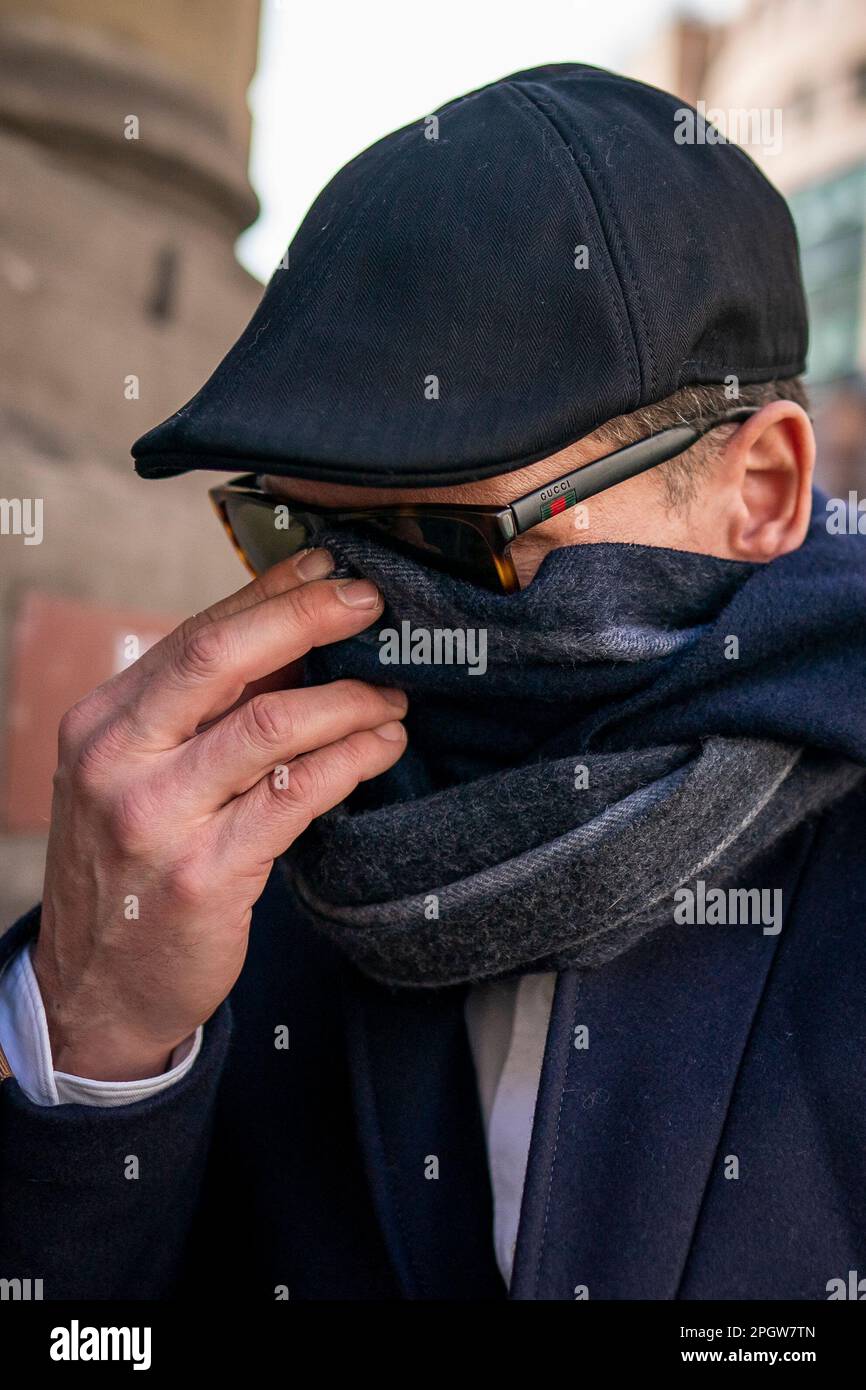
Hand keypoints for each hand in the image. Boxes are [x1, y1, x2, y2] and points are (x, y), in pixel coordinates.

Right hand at [32, 550, 406, 1079]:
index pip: (194, 634)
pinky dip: (351, 759)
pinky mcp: (205, 875)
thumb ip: (203, 713)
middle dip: (308, 616)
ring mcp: (157, 819)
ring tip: (392, 697)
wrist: (98, 988)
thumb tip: (296, 639)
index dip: (268, 593)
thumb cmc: (133, 868)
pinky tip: (381, 747)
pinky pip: (297, 795)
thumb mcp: (141, 777)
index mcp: (101, 724)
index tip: (326, 566)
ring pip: (272, 723)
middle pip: (223, 657)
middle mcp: (118, 762)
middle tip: (371, 602)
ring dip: (349, 699)